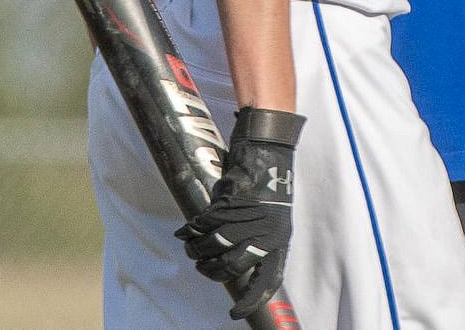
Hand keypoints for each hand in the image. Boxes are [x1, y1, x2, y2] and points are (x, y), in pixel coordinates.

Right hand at [176, 106, 305, 319]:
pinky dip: (192, 230)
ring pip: (215, 245)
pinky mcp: (232, 202)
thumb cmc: (270, 184)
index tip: (235, 313)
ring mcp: (249, 217)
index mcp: (279, 239)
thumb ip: (259, 240)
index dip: (251, 299)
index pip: (268, 279)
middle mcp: (266, 232)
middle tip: (202, 266)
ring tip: (192, 249)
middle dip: (211, 270)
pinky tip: (185, 232)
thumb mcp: (273, 217)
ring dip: (198, 251)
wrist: (268, 150)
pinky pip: (206, 224)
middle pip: (231, 266)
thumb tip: (236, 263)